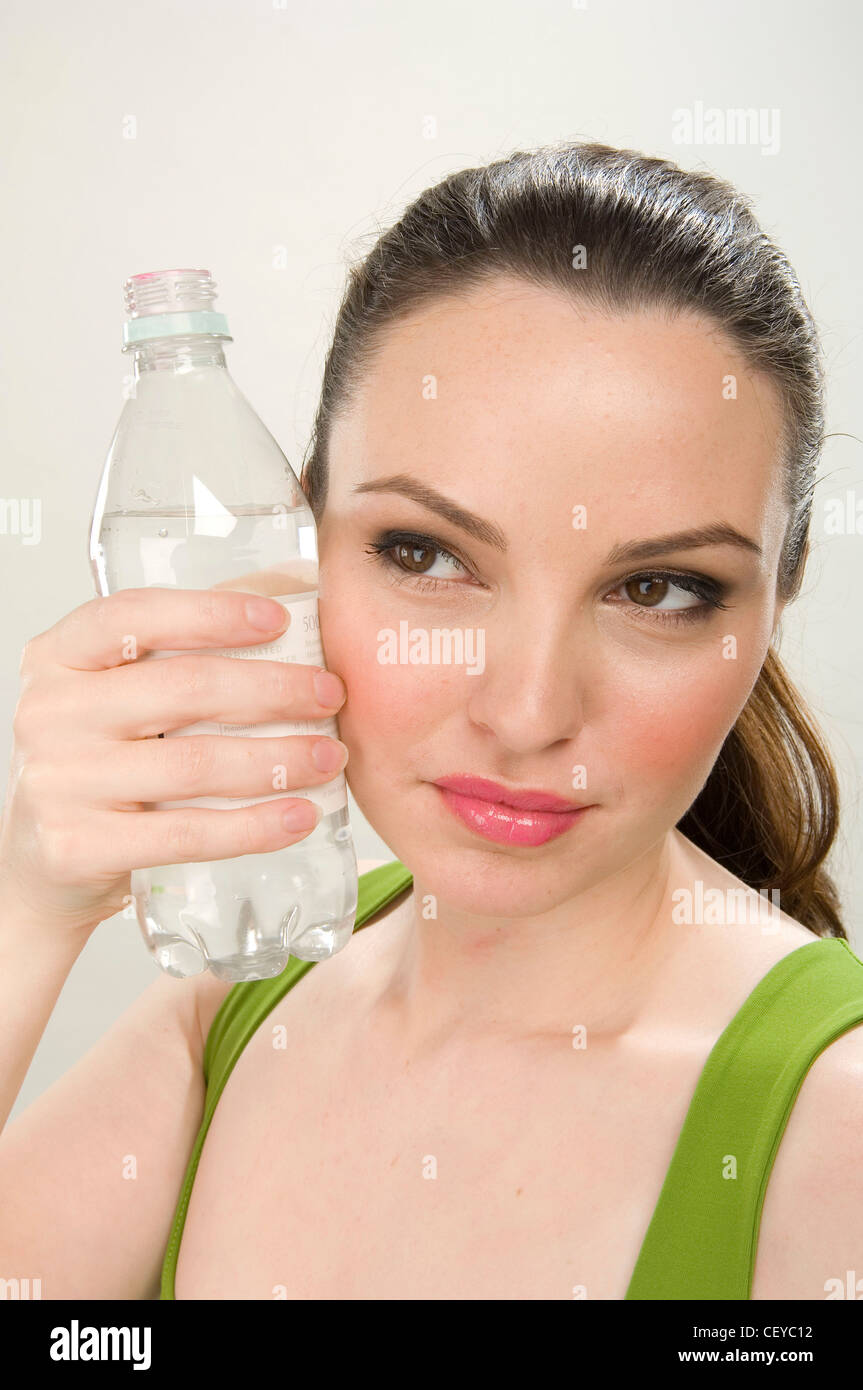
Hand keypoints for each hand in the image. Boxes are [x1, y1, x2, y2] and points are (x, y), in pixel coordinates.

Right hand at [0, 587, 347, 933]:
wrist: (46, 863)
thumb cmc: (102, 764)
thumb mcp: (115, 698)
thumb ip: (173, 660)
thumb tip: (287, 615)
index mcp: (59, 657)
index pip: (132, 616)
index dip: (211, 613)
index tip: (279, 619)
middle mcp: (49, 713)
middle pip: (182, 688)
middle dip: (273, 689)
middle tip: (330, 694)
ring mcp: (59, 783)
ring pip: (194, 764)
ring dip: (278, 759)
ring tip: (329, 757)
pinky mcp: (78, 848)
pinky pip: (186, 833)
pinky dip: (253, 826)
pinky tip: (299, 817)